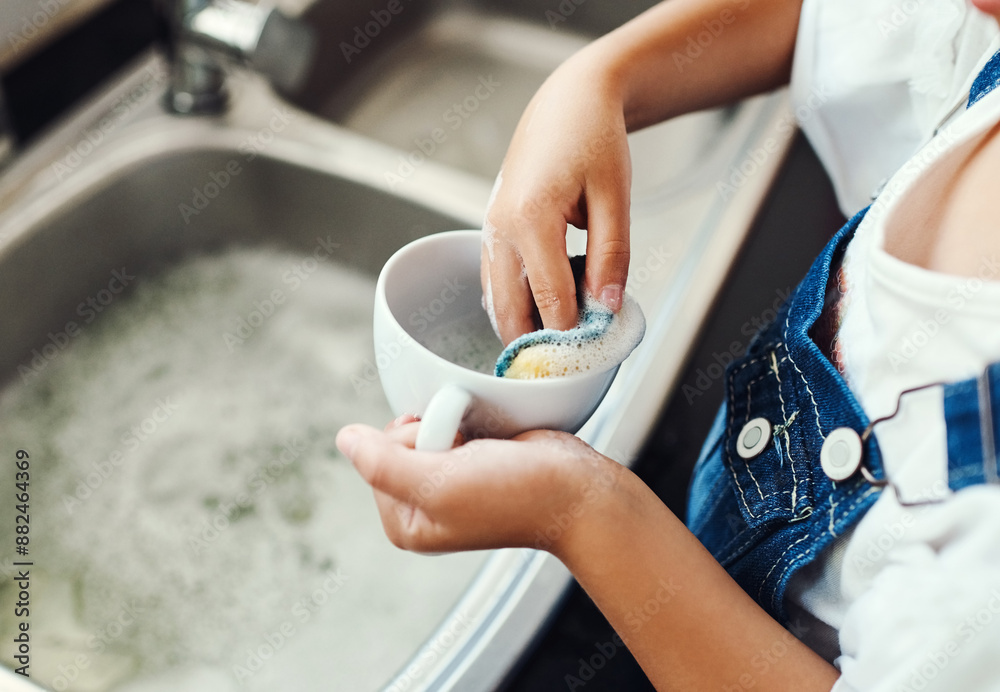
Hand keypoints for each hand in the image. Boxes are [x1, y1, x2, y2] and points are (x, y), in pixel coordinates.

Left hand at [335, 415, 622, 554]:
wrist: (576, 490)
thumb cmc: (515, 492)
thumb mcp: (438, 482)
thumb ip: (383, 464)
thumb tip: (344, 439)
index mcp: (406, 523)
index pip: (375, 459)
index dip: (409, 444)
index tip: (449, 458)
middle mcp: (422, 505)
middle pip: (397, 440)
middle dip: (431, 430)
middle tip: (469, 450)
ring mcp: (448, 481)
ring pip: (425, 425)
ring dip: (451, 421)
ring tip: (482, 444)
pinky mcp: (472, 459)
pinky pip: (451, 421)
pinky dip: (467, 418)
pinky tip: (490, 437)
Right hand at [482, 48, 631, 344]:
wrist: (567, 104)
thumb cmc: (593, 139)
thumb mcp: (615, 196)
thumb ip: (612, 255)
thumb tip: (607, 305)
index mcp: (531, 218)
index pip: (551, 299)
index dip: (574, 333)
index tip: (594, 354)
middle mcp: (501, 229)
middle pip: (510, 312)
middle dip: (538, 345)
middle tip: (569, 368)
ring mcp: (491, 231)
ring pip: (497, 303)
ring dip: (524, 328)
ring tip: (560, 345)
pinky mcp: (492, 232)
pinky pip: (497, 283)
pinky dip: (516, 305)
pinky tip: (544, 312)